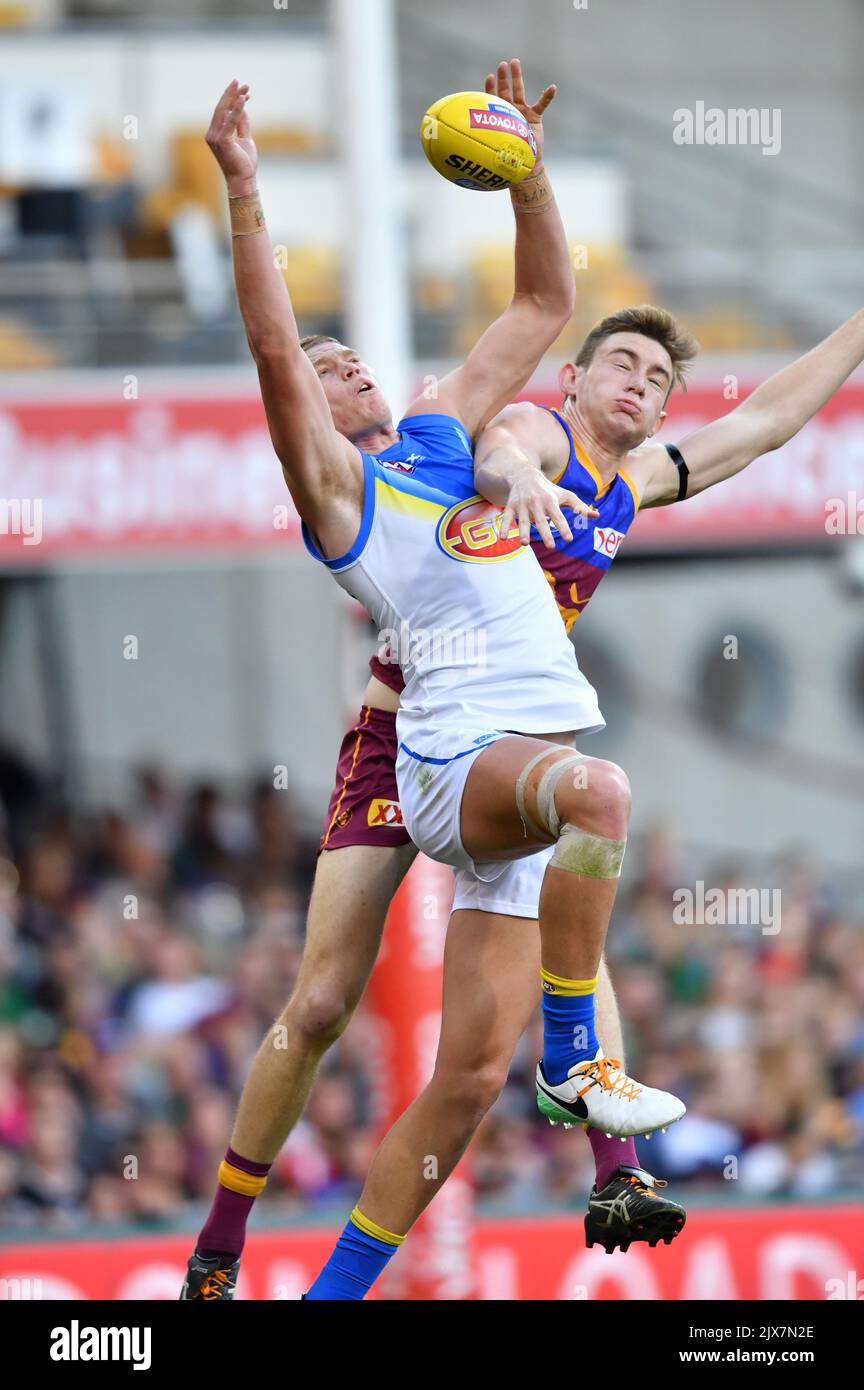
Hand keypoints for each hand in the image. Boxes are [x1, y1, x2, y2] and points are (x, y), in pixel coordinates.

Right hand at [205, 79, 257, 196]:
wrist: (243, 180)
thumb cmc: (244, 163)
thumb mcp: (244, 139)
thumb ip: (241, 124)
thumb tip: (242, 108)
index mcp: (216, 133)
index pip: (222, 112)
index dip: (232, 99)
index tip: (244, 92)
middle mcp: (212, 134)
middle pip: (221, 108)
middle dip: (231, 94)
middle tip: (241, 82)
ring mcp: (215, 137)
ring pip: (223, 111)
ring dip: (234, 98)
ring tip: (244, 87)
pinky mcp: (222, 141)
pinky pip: (230, 121)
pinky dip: (236, 109)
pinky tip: (243, 99)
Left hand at [484, 58, 555, 169]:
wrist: (525, 163)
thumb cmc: (509, 155)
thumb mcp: (495, 146)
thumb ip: (485, 140)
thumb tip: (468, 140)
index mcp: (499, 115)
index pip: (493, 98)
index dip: (491, 88)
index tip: (489, 76)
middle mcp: (510, 110)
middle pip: (506, 90)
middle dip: (503, 77)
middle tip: (502, 65)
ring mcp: (523, 111)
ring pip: (519, 91)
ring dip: (517, 77)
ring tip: (515, 63)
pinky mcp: (535, 117)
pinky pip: (542, 104)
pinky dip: (547, 96)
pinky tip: (552, 87)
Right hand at [498, 468, 597, 549]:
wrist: (524, 474)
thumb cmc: (548, 489)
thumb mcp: (565, 495)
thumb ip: (579, 506)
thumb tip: (597, 515)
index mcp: (551, 501)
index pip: (558, 516)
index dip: (564, 527)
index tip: (569, 538)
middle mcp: (537, 503)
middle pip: (542, 521)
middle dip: (546, 533)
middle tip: (551, 546)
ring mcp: (523, 505)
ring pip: (523, 520)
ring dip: (523, 531)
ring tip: (524, 543)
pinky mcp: (511, 506)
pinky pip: (507, 517)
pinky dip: (504, 527)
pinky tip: (502, 538)